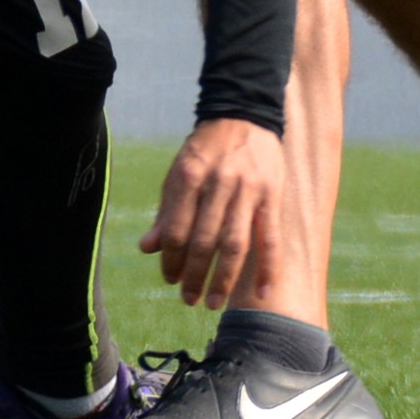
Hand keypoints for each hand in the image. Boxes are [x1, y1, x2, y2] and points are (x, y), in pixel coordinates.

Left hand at [141, 116, 288, 308]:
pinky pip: (270, 238)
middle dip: (194, 274)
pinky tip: (261, 293)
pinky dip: (267, 268)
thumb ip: (166, 212)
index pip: (177, 228)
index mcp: (188, 176)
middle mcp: (217, 183)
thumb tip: (147, 248)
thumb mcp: (178, 173)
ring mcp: (247, 191)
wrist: (243, 116)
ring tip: (212, 302)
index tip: (169, 279)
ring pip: (235, 243)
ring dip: (224, 278)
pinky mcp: (272, 197)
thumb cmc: (205, 151)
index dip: (171, 258)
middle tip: (188, 299)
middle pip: (204, 240)